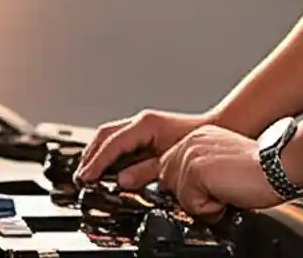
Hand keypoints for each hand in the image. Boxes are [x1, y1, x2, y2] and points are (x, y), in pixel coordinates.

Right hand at [75, 109, 215, 188]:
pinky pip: (119, 140)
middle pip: (104, 136)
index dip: (97, 162)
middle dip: (90, 157)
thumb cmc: (201, 140)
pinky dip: (108, 153)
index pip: (112, 143)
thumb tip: (122, 181)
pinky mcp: (145, 132)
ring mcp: (142, 125)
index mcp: (146, 124)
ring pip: (109, 137)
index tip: (87, 177)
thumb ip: (146, 171)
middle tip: (81, 178)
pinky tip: (106, 166)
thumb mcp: (171, 160)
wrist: (221, 128)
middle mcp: (141, 121)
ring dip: (96, 154)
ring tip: (88, 173)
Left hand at [158, 125, 281, 217]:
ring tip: (226, 193)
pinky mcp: (195, 169)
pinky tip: (227, 195)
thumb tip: (189, 190)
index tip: (208, 192)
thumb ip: (203, 170)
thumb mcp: (226, 164)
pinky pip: (190, 204)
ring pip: (178, 195)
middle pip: (168, 181)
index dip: (185, 187)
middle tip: (220, 193)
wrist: (278, 167)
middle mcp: (192, 142)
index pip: (170, 167)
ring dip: (201, 203)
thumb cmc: (263, 170)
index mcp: (199, 138)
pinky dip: (209, 209)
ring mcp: (191, 154)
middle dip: (190, 195)